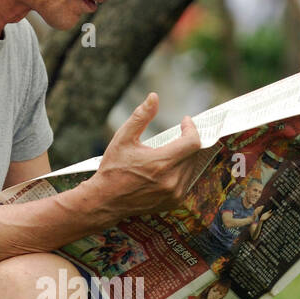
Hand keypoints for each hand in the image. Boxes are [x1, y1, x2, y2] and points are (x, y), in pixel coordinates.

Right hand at [87, 93, 203, 223]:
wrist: (105, 201)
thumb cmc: (112, 169)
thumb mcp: (122, 139)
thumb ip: (140, 117)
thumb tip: (154, 97)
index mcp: (161, 163)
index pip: (192, 142)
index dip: (191, 129)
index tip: (184, 121)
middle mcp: (172, 180)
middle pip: (194, 154)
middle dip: (187, 141)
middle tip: (177, 134)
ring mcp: (174, 193)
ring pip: (193, 168)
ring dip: (186, 156)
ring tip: (171, 150)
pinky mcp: (174, 202)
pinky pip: (187, 181)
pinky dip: (182, 171)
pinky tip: (168, 167)